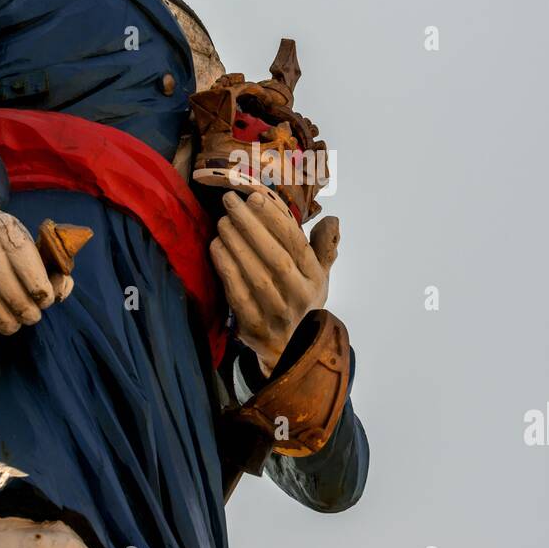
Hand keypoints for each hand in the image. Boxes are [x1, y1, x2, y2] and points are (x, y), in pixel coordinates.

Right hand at [0, 194, 71, 334]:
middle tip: (31, 318)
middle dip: (27, 313)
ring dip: (6, 323)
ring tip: (13, 324)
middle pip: (11, 294)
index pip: (32, 274)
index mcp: (7, 229)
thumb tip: (61, 293)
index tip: (45, 301)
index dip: (43, 295)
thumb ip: (50, 265)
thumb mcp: (25, 238)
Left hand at [209, 188, 339, 375]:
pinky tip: (216, 247)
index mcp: (315, 278)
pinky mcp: (254, 327)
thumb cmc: (301, 302)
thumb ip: (324, 246)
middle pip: (275, 256)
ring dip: (237, 245)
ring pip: (256, 275)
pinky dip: (226, 269)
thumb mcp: (319, 276)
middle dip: (251, 226)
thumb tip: (332, 219)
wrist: (292, 351)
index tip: (255, 197)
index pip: (296, 243)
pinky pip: (238, 295)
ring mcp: (277, 314)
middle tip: (231, 202)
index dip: (275, 219)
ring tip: (222, 221)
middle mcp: (299, 296)